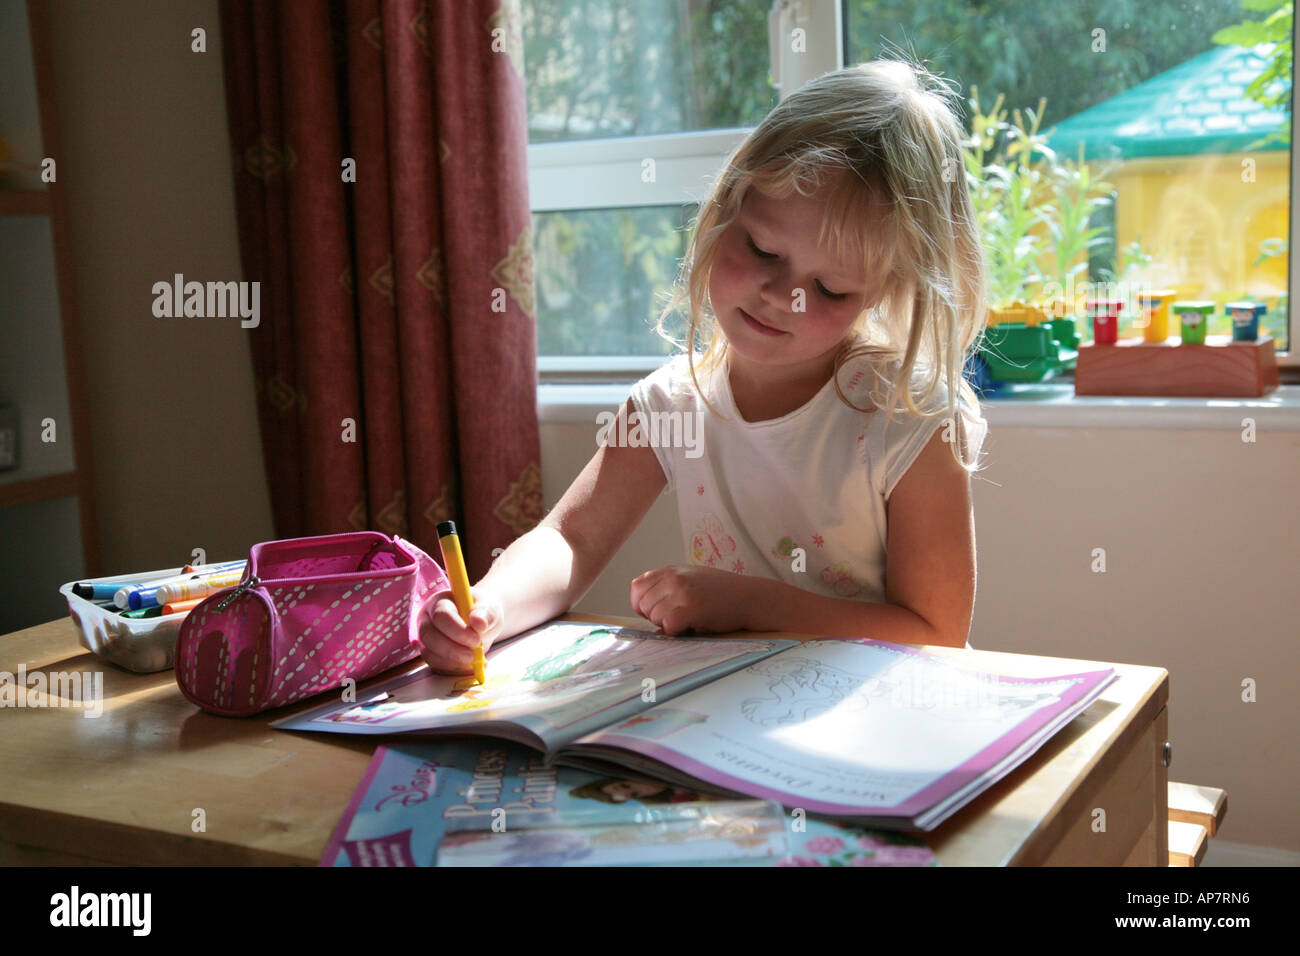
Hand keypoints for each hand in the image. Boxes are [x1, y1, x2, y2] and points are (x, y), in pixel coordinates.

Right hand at [414, 585, 503, 674]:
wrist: (481, 624)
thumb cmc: (483, 612)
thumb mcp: (490, 608)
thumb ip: (485, 613)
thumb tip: (478, 622)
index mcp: (441, 601)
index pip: (441, 615)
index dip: (457, 630)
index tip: (476, 639)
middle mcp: (428, 618)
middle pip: (428, 635)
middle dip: (451, 649)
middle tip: (472, 656)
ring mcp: (427, 637)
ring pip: (429, 653)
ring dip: (452, 661)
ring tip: (473, 661)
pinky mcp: (431, 653)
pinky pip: (435, 665)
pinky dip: (452, 669)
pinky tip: (469, 667)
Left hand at [629, 565, 757, 635]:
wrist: (750, 597)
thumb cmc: (721, 593)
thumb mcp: (690, 579)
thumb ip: (666, 587)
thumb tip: (642, 608)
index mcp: (671, 570)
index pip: (637, 587)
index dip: (642, 604)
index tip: (657, 611)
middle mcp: (674, 578)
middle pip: (643, 605)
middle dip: (656, 617)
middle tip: (677, 617)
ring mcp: (682, 591)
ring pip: (654, 616)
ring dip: (668, 624)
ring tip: (689, 619)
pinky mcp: (692, 608)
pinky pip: (668, 625)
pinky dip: (676, 631)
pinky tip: (691, 626)